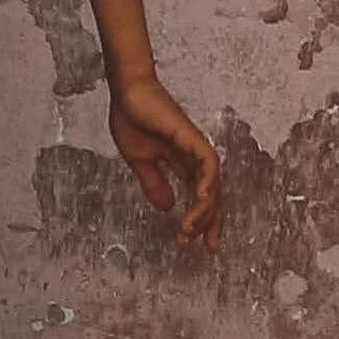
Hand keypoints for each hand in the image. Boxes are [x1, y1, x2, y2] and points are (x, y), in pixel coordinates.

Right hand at [109, 68, 221, 245]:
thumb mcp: (140, 160)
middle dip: (211, 222)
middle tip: (205, 246)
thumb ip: (154, 183)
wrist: (126, 92)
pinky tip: (203, 198)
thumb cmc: (131, 118)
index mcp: (182, 163)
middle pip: (212, 195)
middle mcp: (194, 157)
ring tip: (194, 228)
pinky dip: (209, 181)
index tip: (198, 243)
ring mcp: (195, 147)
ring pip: (212, 184)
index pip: (201, 196)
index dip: (202, 220)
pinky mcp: (192, 137)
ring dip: (205, 208)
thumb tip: (166, 208)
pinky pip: (208, 163)